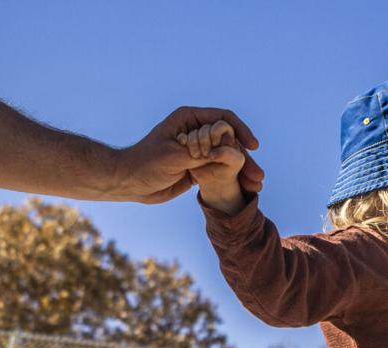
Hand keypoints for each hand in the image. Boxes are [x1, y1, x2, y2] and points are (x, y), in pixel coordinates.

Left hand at [113, 106, 262, 203]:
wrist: (130, 182)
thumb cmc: (146, 163)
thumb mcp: (174, 156)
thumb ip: (201, 154)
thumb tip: (227, 153)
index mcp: (189, 119)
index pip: (223, 119)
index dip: (241, 131)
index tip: (252, 147)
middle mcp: (196, 132)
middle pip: (229, 140)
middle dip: (245, 158)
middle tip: (258, 176)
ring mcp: (198, 150)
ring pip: (227, 157)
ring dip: (242, 171)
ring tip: (255, 187)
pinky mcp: (197, 166)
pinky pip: (219, 170)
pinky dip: (232, 179)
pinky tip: (244, 189)